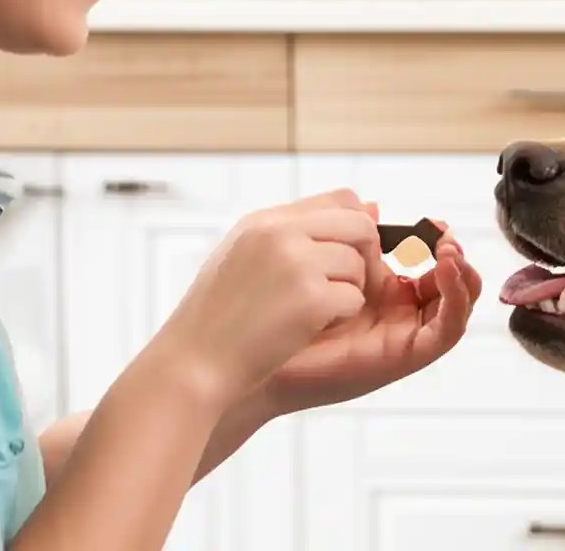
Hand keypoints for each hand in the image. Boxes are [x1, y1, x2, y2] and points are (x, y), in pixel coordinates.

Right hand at [154, 189, 380, 410]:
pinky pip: (355, 300)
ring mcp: (296, 264)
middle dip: (363, 258)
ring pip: (359, 266)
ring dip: (346, 293)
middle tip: (339, 288)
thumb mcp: (246, 258)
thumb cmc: (219, 319)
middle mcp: (280, 234)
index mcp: (264, 221)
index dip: (356, 228)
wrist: (191, 364)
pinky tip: (305, 329)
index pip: (340, 199)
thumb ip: (303, 232)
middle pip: (360, 226)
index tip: (350, 254)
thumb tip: (373, 208)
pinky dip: (339, 320)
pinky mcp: (311, 298)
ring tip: (307, 313)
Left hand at [258, 220, 481, 415]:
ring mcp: (404, 335)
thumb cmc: (275, 312)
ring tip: (449, 252)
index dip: (436, 243)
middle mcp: (399, 314)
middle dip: (455, 257)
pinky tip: (446, 272)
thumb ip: (348, 234)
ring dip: (463, 276)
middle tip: (444, 237)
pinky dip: (455, 299)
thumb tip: (371, 206)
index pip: (427, 265)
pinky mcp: (405, 355)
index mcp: (384, 292)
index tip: (434, 223)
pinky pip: (446, 330)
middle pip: (450, 286)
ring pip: (457, 307)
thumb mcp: (319, 260)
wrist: (249, 352)